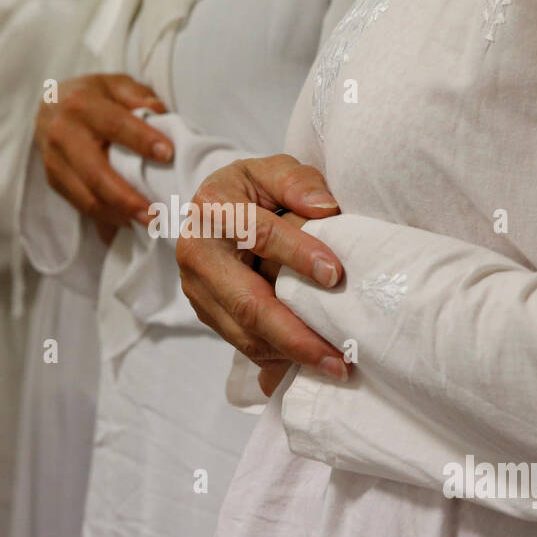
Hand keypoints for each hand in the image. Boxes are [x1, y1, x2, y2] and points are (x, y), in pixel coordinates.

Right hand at [34, 73, 171, 228]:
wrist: (49, 105)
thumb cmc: (93, 96)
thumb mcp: (115, 84)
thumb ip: (138, 96)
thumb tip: (160, 112)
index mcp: (81, 105)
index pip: (115, 125)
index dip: (142, 140)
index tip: (168, 155)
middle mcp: (63, 134)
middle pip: (96, 174)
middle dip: (127, 198)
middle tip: (156, 214)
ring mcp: (54, 161)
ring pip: (87, 198)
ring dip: (119, 215)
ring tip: (148, 222)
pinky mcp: (54, 180)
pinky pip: (81, 206)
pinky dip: (107, 218)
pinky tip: (129, 221)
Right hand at [176, 155, 348, 396]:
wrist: (215, 210)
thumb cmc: (252, 189)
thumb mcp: (272, 170)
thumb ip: (298, 182)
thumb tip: (326, 210)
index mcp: (213, 208)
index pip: (257, 233)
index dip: (297, 254)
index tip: (336, 275)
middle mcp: (196, 252)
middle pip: (247, 303)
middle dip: (295, 335)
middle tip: (339, 358)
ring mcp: (197, 289)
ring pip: (244, 334)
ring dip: (291, 355)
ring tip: (335, 367)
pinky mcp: (206, 313)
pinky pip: (243, 344)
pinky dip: (279, 358)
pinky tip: (312, 364)